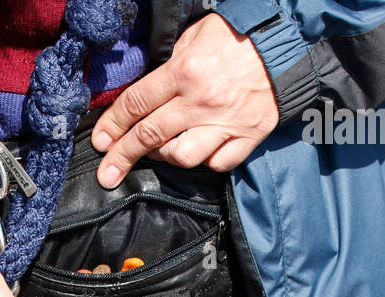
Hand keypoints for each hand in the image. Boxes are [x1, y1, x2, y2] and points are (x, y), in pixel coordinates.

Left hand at [91, 13, 278, 183]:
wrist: (283, 46)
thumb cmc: (236, 37)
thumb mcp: (195, 37)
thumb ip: (168, 66)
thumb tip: (143, 96)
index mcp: (185, 71)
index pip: (137, 103)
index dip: (114, 125)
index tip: (101, 142)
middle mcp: (201, 101)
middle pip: (150, 136)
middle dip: (123, 156)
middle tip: (108, 173)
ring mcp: (225, 123)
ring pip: (181, 157)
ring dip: (165, 157)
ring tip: (160, 150)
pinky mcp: (246, 137)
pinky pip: (216, 163)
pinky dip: (204, 161)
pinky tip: (200, 151)